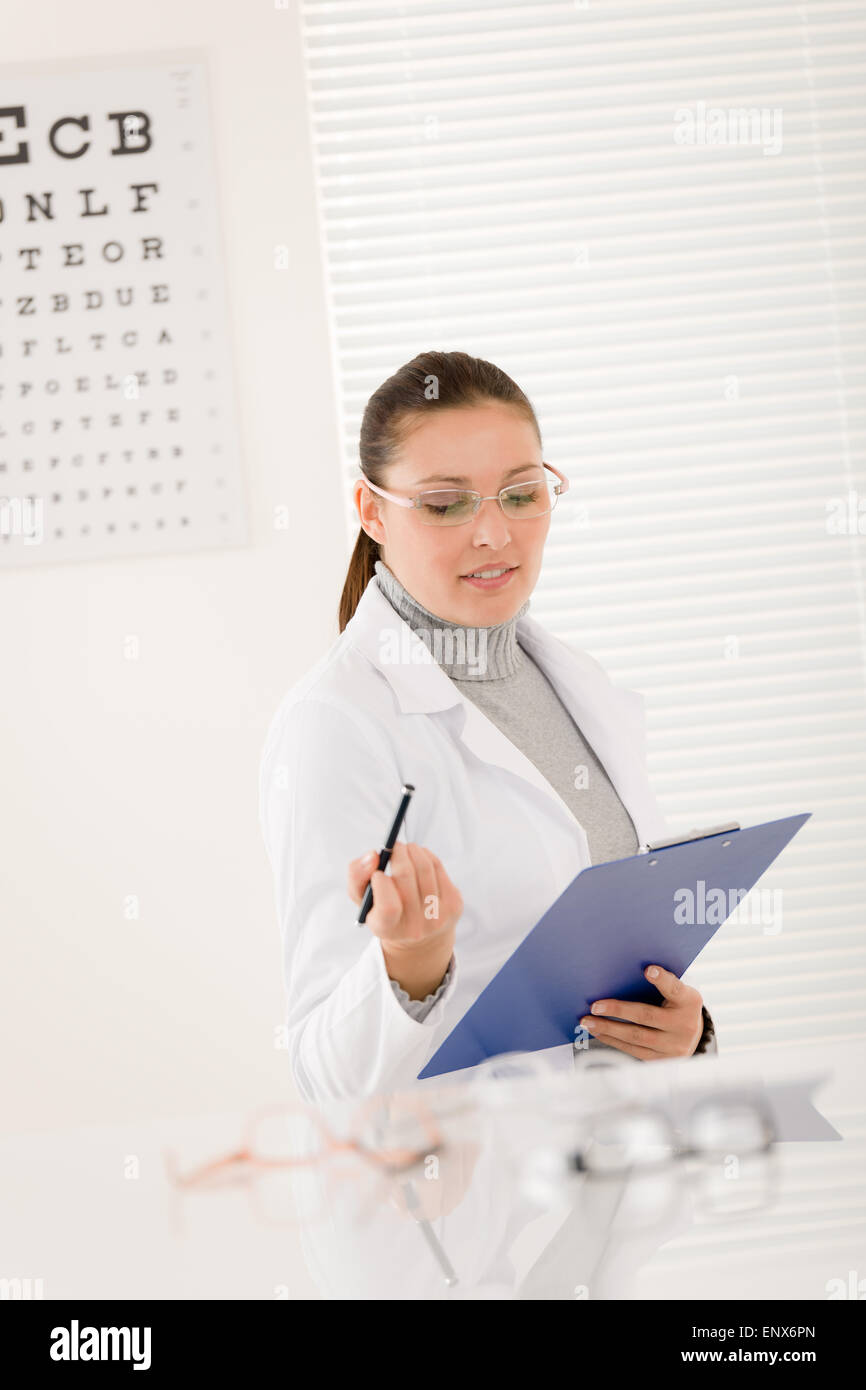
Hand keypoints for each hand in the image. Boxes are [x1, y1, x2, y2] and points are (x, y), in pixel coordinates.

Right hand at [347, 841, 462, 950]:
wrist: (420, 939)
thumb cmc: (384, 912)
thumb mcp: (363, 900)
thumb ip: (357, 876)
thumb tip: (373, 855)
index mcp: (387, 929)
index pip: (388, 907)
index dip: (381, 883)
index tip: (378, 873)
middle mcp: (415, 928)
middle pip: (407, 877)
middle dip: (398, 853)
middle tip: (393, 846)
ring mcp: (438, 917)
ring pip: (425, 868)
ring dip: (413, 850)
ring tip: (405, 849)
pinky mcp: (454, 905)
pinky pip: (438, 868)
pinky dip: (426, 855)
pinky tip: (419, 857)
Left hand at [578, 964, 703, 1060]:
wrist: (692, 1034)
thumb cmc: (676, 1005)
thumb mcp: (676, 991)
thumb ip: (659, 983)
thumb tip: (621, 975)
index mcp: (689, 1001)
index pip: (675, 988)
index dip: (662, 979)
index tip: (648, 970)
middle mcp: (685, 1025)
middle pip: (647, 1016)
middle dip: (618, 1011)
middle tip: (595, 1006)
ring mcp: (674, 1045)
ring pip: (637, 1037)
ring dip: (609, 1029)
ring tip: (589, 1022)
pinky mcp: (662, 1059)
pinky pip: (634, 1050)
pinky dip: (614, 1041)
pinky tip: (600, 1033)